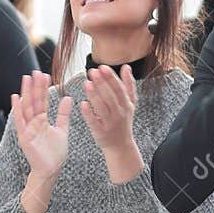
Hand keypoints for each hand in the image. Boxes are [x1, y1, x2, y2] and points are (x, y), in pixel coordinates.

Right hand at [13, 71, 71, 181]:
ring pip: (27, 107)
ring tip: (26, 79)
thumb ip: (63, 115)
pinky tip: (16, 97)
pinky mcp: (24, 136)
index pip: (43, 100)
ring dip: (26, 93)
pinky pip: (20, 121)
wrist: (51, 170)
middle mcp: (34, 122)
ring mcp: (28, 128)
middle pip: (34, 101)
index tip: (44, 75)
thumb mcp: (62, 130)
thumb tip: (68, 98)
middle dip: (34, 87)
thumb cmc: (54, 153)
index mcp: (42, 120)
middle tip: (35, 72)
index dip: (43, 88)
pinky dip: (17, 109)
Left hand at [82, 65, 144, 183]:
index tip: (102, 67)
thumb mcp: (130, 103)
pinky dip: (89, 113)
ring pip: (102, 108)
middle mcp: (119, 113)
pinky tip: (83, 104)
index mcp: (126, 104)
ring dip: (95, 96)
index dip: (111, 78)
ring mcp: (110, 123)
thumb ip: (128, 85)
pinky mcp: (100, 132)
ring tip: (87, 83)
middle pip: (110, 96)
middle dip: (102, 83)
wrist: (120, 145)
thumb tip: (126, 67)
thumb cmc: (123, 121)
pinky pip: (94, 122)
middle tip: (92, 71)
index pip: (119, 88)